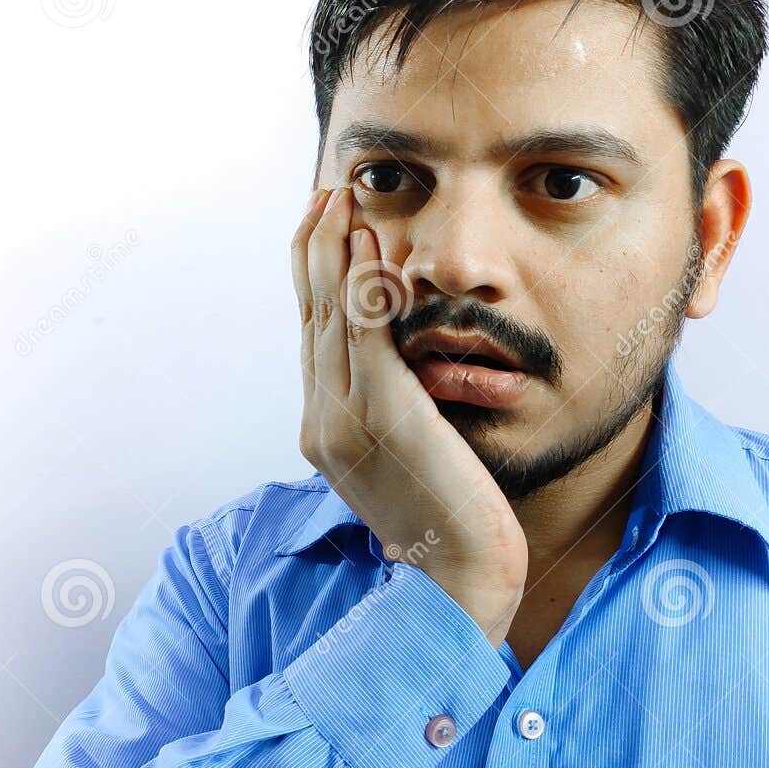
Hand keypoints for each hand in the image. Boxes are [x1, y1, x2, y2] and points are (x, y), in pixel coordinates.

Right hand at [291, 185, 527, 645]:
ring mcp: (345, 419)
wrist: (456, 576)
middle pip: (311, 314)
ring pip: (330, 317)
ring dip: (334, 252)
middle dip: (315, 247)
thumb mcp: (411, 453)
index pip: (313, 332)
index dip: (314, 273)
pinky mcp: (383, 417)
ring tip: (342, 201)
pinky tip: (369, 249)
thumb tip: (410, 358)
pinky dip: (362, 289)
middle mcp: (322, 419)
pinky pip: (365, 338)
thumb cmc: (448, 520)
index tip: (324, 223)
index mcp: (325, 427)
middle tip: (327, 191)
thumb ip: (398, 405)